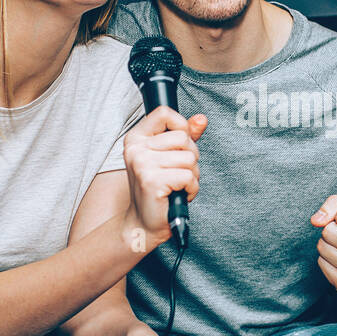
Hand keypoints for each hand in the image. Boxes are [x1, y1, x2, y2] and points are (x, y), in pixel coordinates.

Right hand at [121, 107, 204, 249]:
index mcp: (136, 138)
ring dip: (191, 175)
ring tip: (177, 185)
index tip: (180, 145)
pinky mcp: (152, 180)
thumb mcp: (170, 157)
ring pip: (189, 158)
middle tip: (178, 173)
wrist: (145, 222)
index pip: (164, 113)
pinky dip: (191, 188)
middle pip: (183, 138)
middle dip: (191, 157)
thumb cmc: (159, 189)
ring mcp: (142, 164)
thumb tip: (201, 119)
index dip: (181, 126)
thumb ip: (185, 135)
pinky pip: (188, 176)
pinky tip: (178, 194)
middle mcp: (135, 149)